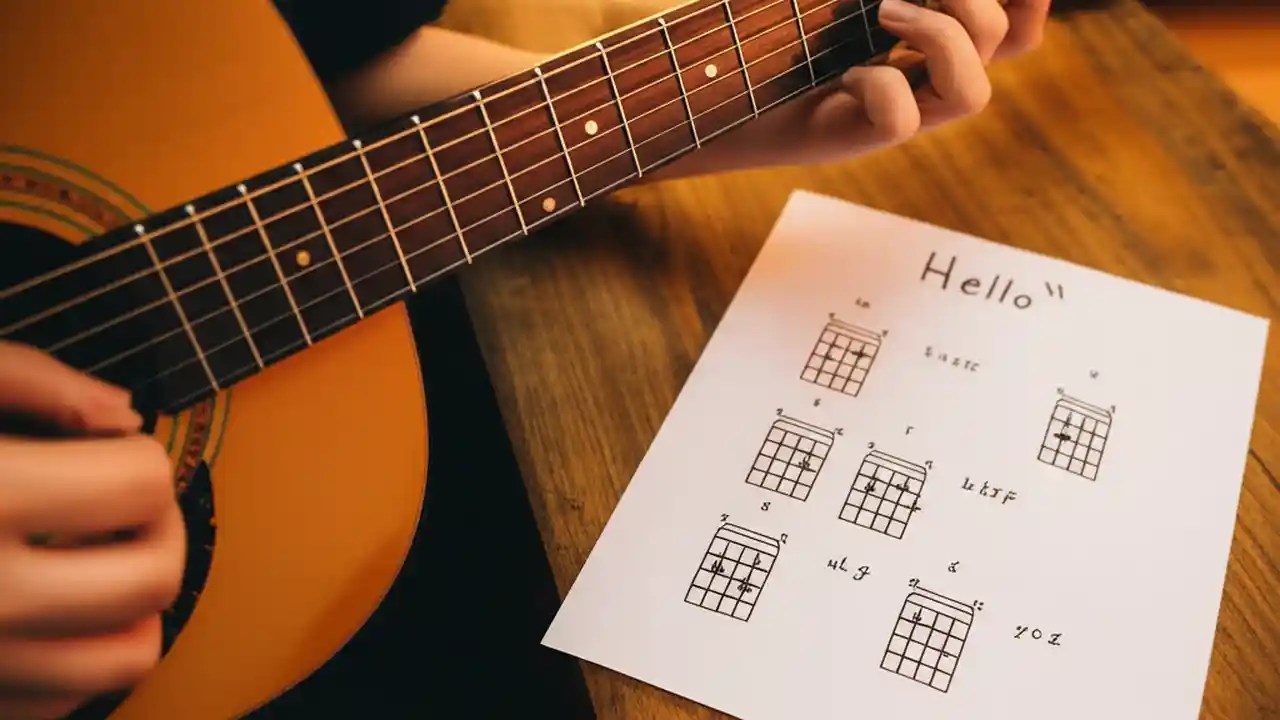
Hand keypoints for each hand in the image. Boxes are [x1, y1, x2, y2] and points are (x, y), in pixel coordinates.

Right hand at [0, 342, 184, 719]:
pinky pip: (65, 703)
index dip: (136, 456)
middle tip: (116, 506)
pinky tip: (43, 612)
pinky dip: (75, 659)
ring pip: (126, 657)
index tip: (105, 452)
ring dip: (132, 605)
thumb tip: (124, 413)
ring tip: (87, 561)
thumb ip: (28, 380)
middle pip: (153, 578)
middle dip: (155, 530)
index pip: (140, 484)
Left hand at [653, 0, 1051, 176]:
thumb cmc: (748, 27)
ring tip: (883, 9)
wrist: (684, 82)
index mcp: (922, 31)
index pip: (1017, 21)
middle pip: (1009, 43)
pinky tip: (842, 74)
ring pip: (974, 93)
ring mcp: (889, 111)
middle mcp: (918, 73)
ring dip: (943, 37)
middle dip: (977, 1)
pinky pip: (901, 119)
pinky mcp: (850, 137)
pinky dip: (880, 85)